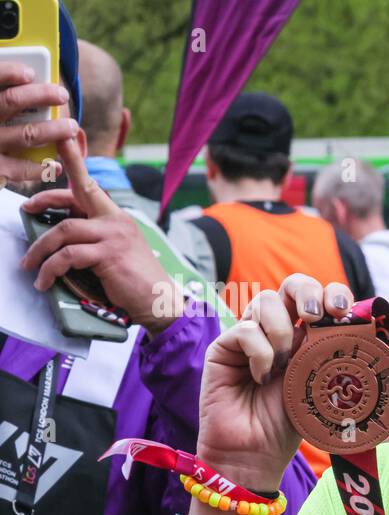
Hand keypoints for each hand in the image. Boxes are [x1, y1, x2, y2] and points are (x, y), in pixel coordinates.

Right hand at [0, 62, 77, 183]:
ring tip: (71, 127)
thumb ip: (5, 95)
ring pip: (26, 134)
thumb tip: (30, 79)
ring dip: (53, 130)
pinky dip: (41, 168)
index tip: (31, 72)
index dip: (9, 73)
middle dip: (41, 95)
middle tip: (63, 94)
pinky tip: (55, 165)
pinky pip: (19, 169)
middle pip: (11, 101)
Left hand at [20, 138, 179, 332]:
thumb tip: (62, 234)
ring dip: (40, 248)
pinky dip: (51, 268)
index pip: (91, 183)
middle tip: (26, 206)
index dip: (75, 159)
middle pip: (78, 193)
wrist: (159, 303)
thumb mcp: (115, 251)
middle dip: (47, 195)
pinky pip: (69, 255)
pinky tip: (45, 281)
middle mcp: (116, 219)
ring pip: (65, 229)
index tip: (64, 136)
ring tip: (29, 265)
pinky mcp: (109, 254)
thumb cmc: (134, 280)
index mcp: (116, 216)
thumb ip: (93, 237)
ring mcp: (114, 235)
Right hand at [196, 274, 354, 488]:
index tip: (341, 311)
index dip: (332, 293)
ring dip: (282, 331)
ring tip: (284, 366)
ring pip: (266, 300)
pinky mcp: (224, 348)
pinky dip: (260, 353)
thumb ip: (334, 355)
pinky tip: (261, 378)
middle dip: (307, 292)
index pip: (321, 297)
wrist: (256, 455)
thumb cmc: (291, 424)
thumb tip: (362, 325)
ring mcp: (250, 336)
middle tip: (315, 317)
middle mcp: (279, 330)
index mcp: (307, 337)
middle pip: (293, 284)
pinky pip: (245, 330)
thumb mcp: (322, 386)